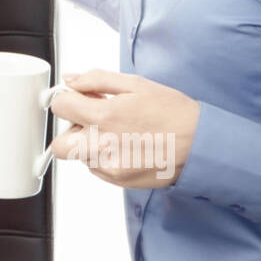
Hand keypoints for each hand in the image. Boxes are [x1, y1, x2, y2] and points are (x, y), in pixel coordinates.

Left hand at [46, 69, 200, 188]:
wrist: (201, 145)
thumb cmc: (173, 113)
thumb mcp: (135, 85)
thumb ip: (96, 80)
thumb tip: (71, 80)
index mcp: (104, 116)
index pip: (59, 107)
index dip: (67, 99)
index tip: (76, 98)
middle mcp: (102, 146)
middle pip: (59, 144)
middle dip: (70, 129)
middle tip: (92, 120)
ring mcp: (109, 167)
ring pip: (79, 156)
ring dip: (88, 143)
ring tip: (116, 132)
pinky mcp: (118, 181)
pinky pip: (95, 168)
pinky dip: (103, 157)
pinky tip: (125, 146)